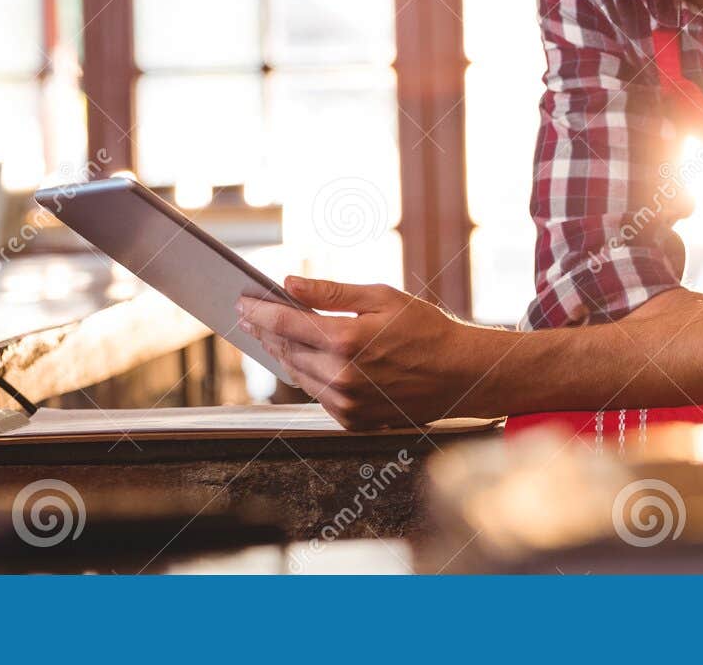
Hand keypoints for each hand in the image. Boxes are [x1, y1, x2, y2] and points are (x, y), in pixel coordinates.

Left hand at [237, 276, 482, 429]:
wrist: (460, 375)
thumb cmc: (426, 330)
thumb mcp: (381, 297)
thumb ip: (331, 293)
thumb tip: (290, 283)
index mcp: (346, 340)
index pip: (286, 323)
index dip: (259, 310)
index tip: (242, 301)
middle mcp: (341, 376)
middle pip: (285, 350)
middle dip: (265, 330)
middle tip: (250, 315)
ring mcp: (346, 402)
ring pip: (297, 374)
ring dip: (282, 353)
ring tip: (272, 333)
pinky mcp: (352, 419)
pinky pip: (317, 394)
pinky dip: (307, 374)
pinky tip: (304, 358)